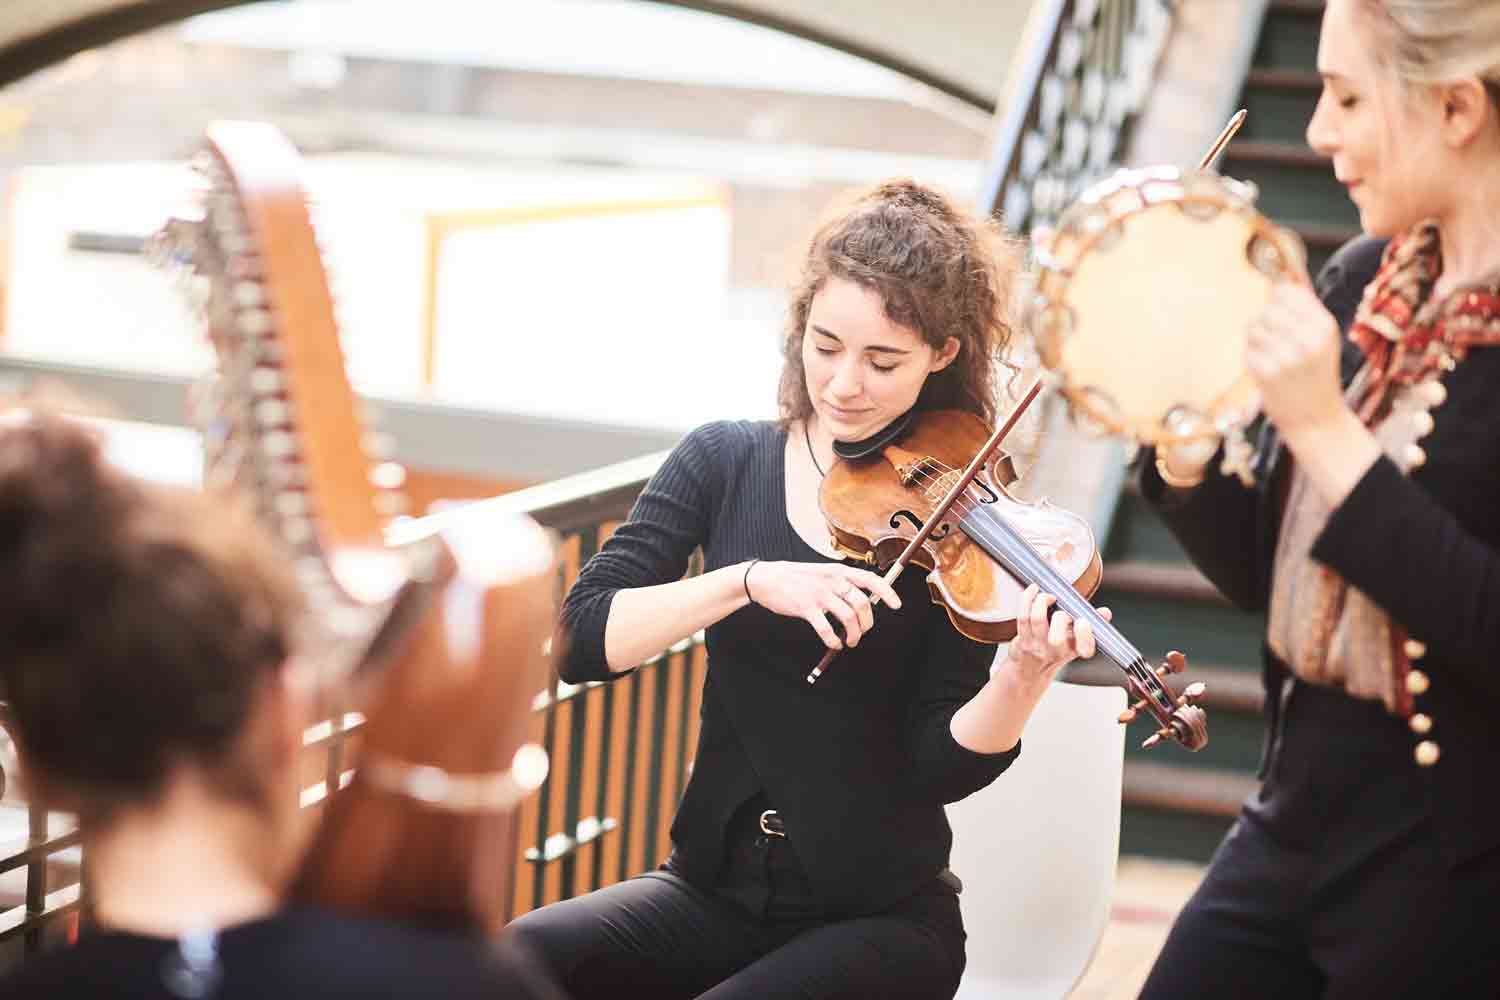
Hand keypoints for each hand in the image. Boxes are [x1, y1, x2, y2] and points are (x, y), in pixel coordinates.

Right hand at [745, 561, 902, 649]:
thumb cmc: (797, 578)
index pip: (870, 579)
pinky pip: (827, 629)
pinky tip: (833, 643)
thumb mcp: (823, 573)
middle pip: (862, 604)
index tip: (896, 605)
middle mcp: (833, 581)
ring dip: (853, 635)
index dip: (887, 592)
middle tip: (862, 633)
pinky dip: (834, 641)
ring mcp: (820, 594)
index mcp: (839, 571)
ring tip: (849, 642)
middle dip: (867, 624)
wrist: (767, 579)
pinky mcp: (806, 608)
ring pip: (849, 618)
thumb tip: (863, 603)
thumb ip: (842, 583)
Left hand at [995, 584, 1111, 686]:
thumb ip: (1092, 625)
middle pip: (1057, 638)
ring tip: (1047, 595)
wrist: (1030, 670)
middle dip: (1060, 617)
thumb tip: (1105, 613)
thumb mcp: (1076, 641)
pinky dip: (1027, 599)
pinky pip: (1023, 616)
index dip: (1085, 635)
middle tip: (1061, 607)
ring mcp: (1037, 647)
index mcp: (1075, 650)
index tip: (1083, 621)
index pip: (1085, 648)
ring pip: (1037, 620)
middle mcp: (1056, 651)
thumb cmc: (1055, 650)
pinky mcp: (1022, 640)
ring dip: (1042, 601)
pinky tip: (1032, 591)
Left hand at [1246, 282, 1346, 435]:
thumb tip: (1282, 278)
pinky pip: (1247, 349)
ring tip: (1271, 353)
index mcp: (1324, 326)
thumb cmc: (1316, 375)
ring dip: (1256, 338)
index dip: (1277, 299)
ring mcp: (1286, 356)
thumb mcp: (1322, 339)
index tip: (1279, 310)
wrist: (1316, 418)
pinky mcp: (1266, 372)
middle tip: (1274, 338)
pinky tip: (1266, 367)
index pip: (1288, 293)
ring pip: (1253, 327)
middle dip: (1265, 320)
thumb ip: (1304, 309)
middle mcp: (1307, 339)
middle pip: (1267, 308)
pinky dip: (1252, 356)